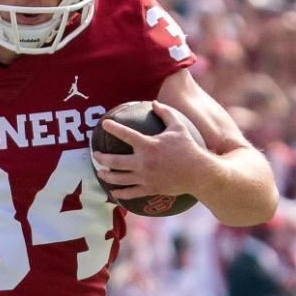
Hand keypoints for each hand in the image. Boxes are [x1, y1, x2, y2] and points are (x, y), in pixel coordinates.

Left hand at [91, 101, 209, 202]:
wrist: (199, 173)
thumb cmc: (188, 148)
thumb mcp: (178, 127)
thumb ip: (165, 113)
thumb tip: (154, 102)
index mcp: (149, 145)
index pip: (126, 134)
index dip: (113, 127)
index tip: (104, 124)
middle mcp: (143, 162)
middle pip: (114, 161)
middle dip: (101, 157)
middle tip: (96, 155)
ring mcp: (145, 177)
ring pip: (118, 179)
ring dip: (106, 176)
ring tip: (100, 172)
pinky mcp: (149, 189)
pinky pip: (130, 193)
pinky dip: (120, 193)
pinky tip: (113, 192)